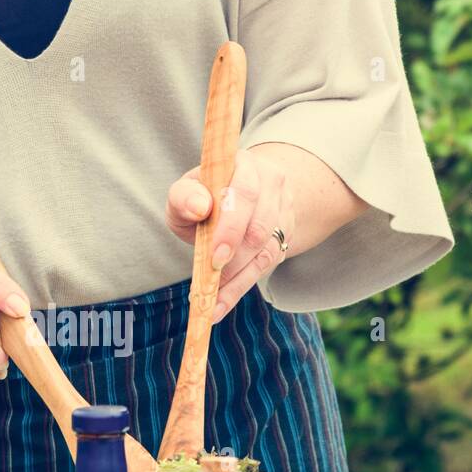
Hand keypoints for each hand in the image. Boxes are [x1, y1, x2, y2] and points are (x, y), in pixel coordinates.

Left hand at [165, 144, 367, 321]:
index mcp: (243, 165)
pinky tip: (219, 306)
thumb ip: (184, 197)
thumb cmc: (204, 196)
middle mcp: (270, 183)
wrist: (239, 197)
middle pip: (260, 227)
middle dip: (235, 259)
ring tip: (209, 302)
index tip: (215, 257)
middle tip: (210, 282)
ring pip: (266, 250)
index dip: (231, 227)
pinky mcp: (287, 234)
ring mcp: (283, 210)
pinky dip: (240, 288)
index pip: (244, 193)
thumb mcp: (185, 192)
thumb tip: (198, 207)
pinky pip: (267, 266)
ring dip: (237, 280)